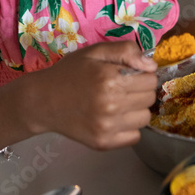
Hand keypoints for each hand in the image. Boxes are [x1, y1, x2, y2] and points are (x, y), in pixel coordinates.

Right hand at [31, 41, 157, 149]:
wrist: (43, 100)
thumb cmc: (70, 73)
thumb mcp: (95, 52)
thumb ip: (125, 51)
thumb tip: (151, 65)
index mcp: (110, 79)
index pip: (151, 79)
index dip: (142, 74)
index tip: (129, 74)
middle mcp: (111, 104)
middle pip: (150, 99)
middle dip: (140, 90)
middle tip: (121, 88)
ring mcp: (107, 127)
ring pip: (144, 118)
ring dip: (136, 109)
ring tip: (117, 103)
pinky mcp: (103, 143)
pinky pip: (134, 137)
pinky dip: (128, 128)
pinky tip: (113, 118)